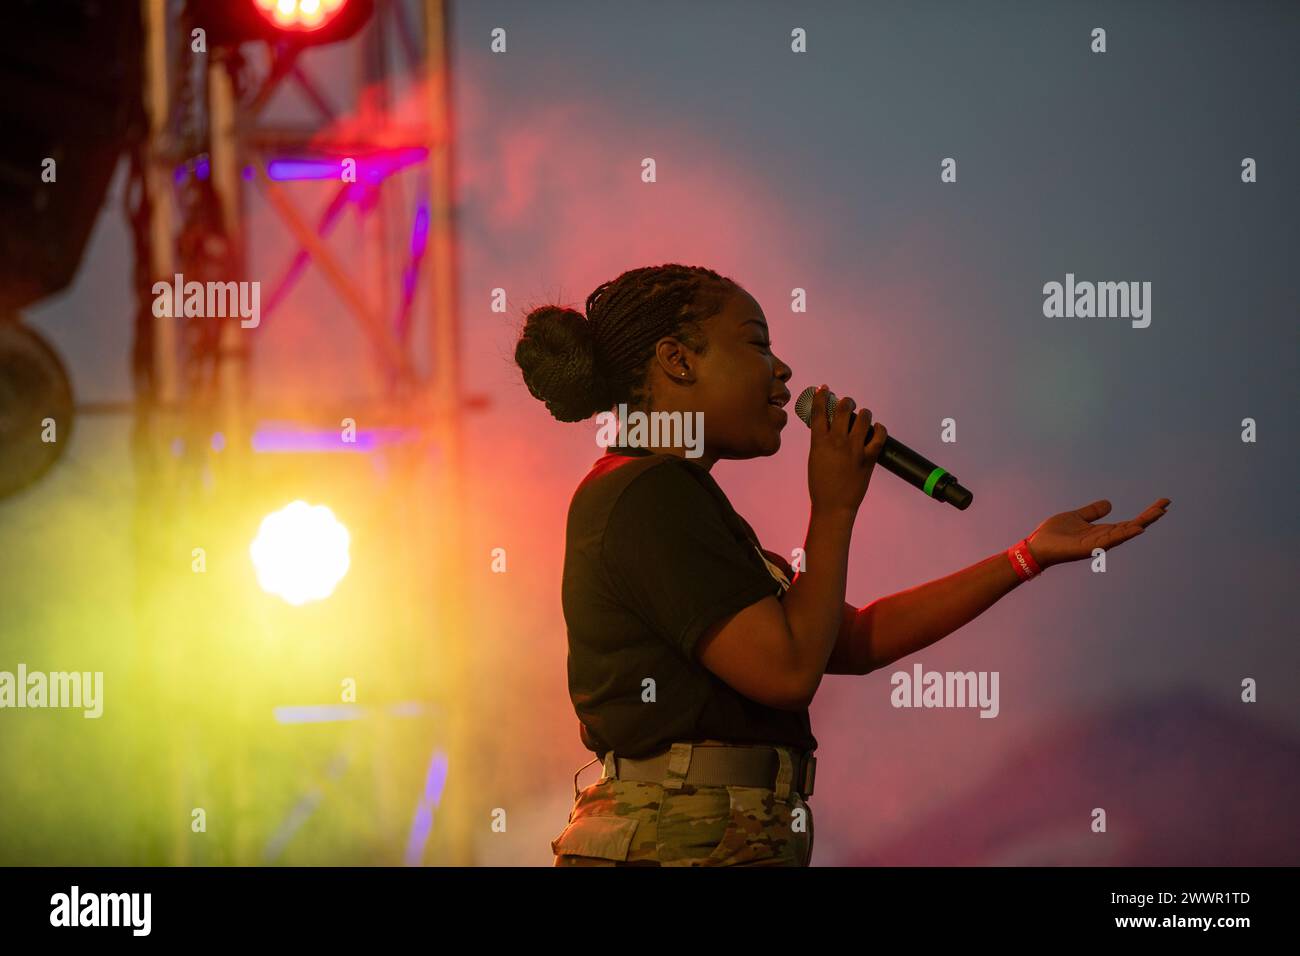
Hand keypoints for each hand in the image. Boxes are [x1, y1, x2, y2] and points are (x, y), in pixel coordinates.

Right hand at [806, 384, 887, 516]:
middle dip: (847, 402)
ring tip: (863, 415)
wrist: (833, 506)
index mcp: (819, 442)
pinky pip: (879, 436)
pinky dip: (879, 429)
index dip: (822, 397)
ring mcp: (854, 449)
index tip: (824, 389)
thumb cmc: (820, 484)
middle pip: (844, 409)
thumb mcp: (815, 458)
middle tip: (848, 403)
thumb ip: (821, 441)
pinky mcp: (868, 458)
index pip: (820, 411)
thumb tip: (827, 427)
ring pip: (863, 418)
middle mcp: (837, 442)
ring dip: (864, 413)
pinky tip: (877, 427)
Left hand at [1026, 498, 1169, 568]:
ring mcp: (1098, 544)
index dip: (1144, 514)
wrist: (1037, 545)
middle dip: (1149, 517)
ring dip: (1142, 522)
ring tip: (1159, 512)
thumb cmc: (1054, 533)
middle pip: (1132, 527)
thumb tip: (1110, 503)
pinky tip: (1138, 528)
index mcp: (1102, 531)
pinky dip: (1125, 534)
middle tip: (1166, 505)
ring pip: (1125, 532)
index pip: (1129, 522)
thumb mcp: (1077, 516)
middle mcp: (1104, 539)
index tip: (1161, 504)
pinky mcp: (1090, 548)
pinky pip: (1111, 540)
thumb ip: (1093, 511)